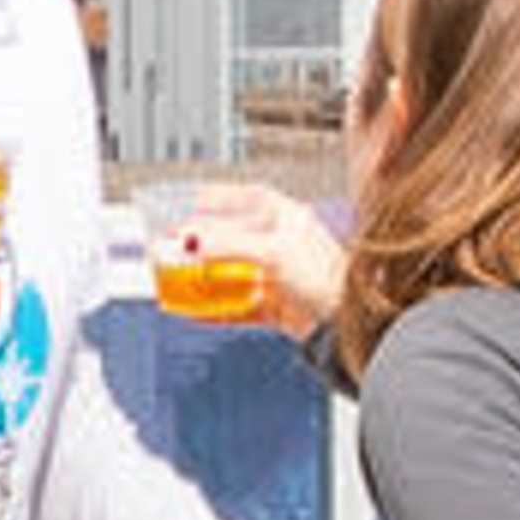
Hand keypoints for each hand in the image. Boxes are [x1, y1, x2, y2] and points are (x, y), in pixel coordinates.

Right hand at [161, 176, 344, 336]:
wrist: (346, 321)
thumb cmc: (328, 276)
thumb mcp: (273, 250)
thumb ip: (228, 243)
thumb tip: (191, 241)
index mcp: (286, 217)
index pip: (245, 198)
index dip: (217, 199)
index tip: (189, 203)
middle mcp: (281, 243)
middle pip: (230, 239)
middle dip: (200, 244)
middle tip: (173, 247)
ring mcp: (276, 275)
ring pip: (231, 273)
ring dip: (203, 279)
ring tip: (178, 282)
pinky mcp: (274, 305)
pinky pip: (235, 306)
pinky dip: (214, 310)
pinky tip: (196, 312)